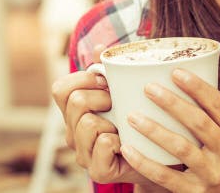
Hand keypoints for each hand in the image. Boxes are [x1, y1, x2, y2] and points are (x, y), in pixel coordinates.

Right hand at [50, 45, 150, 184]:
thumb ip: (108, 71)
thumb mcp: (122, 92)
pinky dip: (118, 139)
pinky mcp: (97, 171)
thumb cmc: (137, 121)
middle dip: (102, 98)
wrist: (159, 156)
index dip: (83, 79)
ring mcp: (82, 154)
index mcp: (73, 112)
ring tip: (123, 126)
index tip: (106, 81)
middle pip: (76, 102)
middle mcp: (72, 133)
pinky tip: (126, 143)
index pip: (60, 88)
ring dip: (111, 121)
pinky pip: (102, 143)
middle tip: (118, 105)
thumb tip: (99, 48)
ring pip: (88, 123)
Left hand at [120, 68, 219, 192]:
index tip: (175, 71)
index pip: (218, 104)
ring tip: (132, 116)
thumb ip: (207, 112)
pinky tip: (128, 148)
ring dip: (154, 130)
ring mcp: (212, 174)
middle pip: (199, 122)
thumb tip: (174, 73)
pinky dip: (145, 162)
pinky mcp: (194, 192)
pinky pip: (165, 176)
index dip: (197, 86)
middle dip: (172, 103)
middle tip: (148, 88)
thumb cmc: (217, 157)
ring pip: (181, 148)